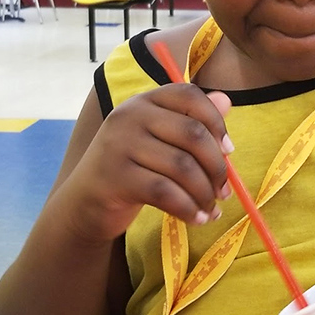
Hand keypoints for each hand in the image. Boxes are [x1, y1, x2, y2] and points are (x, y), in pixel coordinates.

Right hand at [60, 85, 232, 243]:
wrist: (85, 203)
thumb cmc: (132, 169)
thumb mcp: (160, 141)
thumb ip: (192, 121)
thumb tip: (226, 100)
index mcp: (144, 101)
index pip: (189, 95)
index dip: (216, 121)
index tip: (228, 150)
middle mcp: (129, 116)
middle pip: (192, 134)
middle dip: (217, 167)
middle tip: (225, 192)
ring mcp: (119, 144)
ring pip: (183, 167)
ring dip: (205, 194)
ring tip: (211, 211)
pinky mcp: (116, 177)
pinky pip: (166, 193)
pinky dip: (188, 209)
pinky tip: (196, 219)